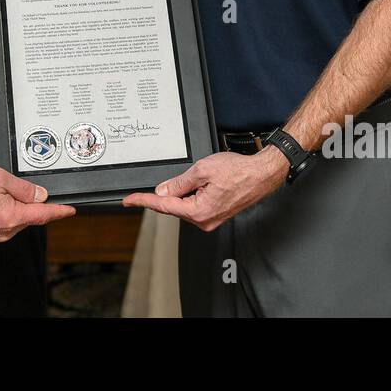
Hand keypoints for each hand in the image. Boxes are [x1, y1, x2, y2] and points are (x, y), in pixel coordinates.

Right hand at [0, 164, 75, 243]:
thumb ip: (24, 188)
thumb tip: (39, 195)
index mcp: (10, 217)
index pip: (43, 215)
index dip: (59, 211)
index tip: (70, 210)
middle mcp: (3, 232)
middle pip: (28, 216)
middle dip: (28, 202)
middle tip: (10, 186)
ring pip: (15, 220)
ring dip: (14, 207)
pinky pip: (3, 223)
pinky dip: (4, 212)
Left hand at [122, 148, 287, 230]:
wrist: (261, 174)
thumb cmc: (239, 171)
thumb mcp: (202, 170)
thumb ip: (178, 182)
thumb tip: (162, 190)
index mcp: (199, 212)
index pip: (163, 206)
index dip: (143, 201)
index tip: (128, 200)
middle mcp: (204, 220)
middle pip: (174, 206)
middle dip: (169, 192)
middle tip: (184, 176)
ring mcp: (210, 219)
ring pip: (185, 205)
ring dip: (184, 192)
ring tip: (204, 176)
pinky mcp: (215, 214)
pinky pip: (195, 205)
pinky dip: (191, 194)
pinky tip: (202, 183)